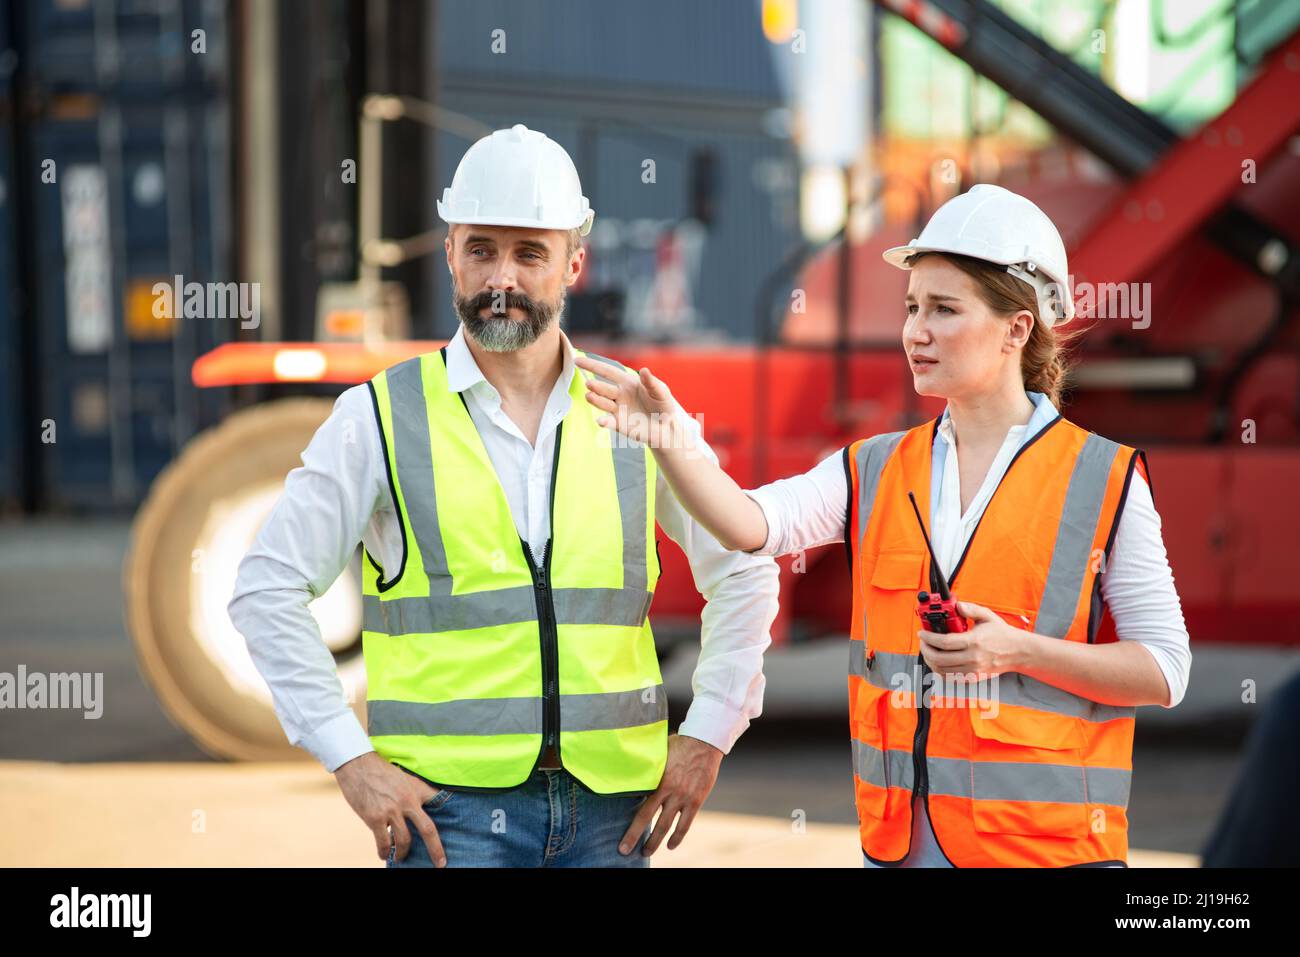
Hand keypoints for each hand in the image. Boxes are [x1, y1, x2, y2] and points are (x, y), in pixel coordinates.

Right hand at [334, 751, 446, 865]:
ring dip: (404, 852)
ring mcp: (392, 811)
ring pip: (404, 840)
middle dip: (435, 849)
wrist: (357, 765)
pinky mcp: (375, 818)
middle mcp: (407, 801)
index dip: (450, 815)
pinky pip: (383, 842)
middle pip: (428, 830)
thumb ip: (415, 791)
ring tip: (401, 857)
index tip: (453, 822)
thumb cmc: (381, 772)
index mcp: (416, 790)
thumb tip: (425, 804)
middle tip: (440, 863)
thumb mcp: (404, 777)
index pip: (438, 804)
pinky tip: (384, 855)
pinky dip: (385, 852)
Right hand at [574, 353, 682, 447]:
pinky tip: (600, 421)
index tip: (577, 360)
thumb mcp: (661, 391)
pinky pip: (609, 422)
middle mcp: (619, 395)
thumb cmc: (664, 404)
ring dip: (595, 400)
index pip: (606, 371)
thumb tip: (644, 370)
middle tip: (589, 385)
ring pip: (602, 403)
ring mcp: (618, 410)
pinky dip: (603, 421)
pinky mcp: (619, 424)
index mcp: (627, 383)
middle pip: (603, 388)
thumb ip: (651, 382)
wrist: (668, 427)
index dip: (592, 365)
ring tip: (590, 396)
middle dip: (595, 386)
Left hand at [618, 733, 722, 856]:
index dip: (632, 829)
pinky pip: (686, 824)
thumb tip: (631, 768)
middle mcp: (670, 792)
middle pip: (651, 822)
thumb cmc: (679, 744)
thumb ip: (648, 767)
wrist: (704, 742)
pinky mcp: (696, 800)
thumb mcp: (659, 754)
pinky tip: (671, 845)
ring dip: (656, 842)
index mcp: (658, 782)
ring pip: (668, 826)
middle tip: (626, 852)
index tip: (623, 841)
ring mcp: (684, 798)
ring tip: (647, 852)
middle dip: (638, 839)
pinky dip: (678, 836)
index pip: (641, 811)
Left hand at [918, 600, 1026, 677]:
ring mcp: (973, 670)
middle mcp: (973, 658)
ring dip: (930, 660)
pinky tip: (937, 661)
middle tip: (923, 641)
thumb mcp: (987, 616)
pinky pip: (950, 677)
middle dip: (925, 649)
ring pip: (942, 670)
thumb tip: (957, 605)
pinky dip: (939, 670)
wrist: (1018, 652)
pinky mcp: (973, 678)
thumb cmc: (1002, 634)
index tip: (922, 633)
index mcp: (974, 642)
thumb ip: (971, 609)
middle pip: (939, 658)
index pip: (944, 642)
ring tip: (928, 650)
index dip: (929, 638)